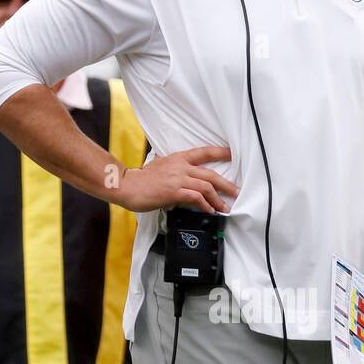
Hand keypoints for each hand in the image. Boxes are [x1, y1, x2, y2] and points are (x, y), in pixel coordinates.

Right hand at [115, 146, 238, 214]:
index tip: (233, 155)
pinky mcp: (173, 192)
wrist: (127, 185)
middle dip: (227, 184)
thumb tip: (188, 182)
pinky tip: (209, 211)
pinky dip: (205, 205)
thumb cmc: (142, 179)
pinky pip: (195, 198)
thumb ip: (177, 171)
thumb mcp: (162, 167)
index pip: (204, 152)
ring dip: (218, 199)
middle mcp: (180, 166)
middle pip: (211, 174)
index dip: (221, 152)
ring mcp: (177, 179)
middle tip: (237, 192)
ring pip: (206, 187)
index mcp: (178, 158)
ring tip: (224, 208)